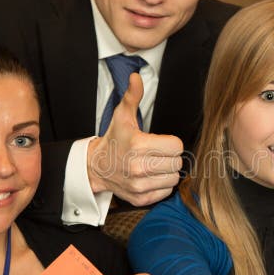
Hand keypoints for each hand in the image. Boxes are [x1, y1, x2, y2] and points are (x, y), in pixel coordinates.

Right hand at [87, 73, 182, 205]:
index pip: (176, 146)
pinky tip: (151, 176)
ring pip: (174, 178)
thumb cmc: (114, 140)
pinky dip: (162, 185)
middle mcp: (139, 167)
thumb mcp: (122, 116)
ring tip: (154, 165)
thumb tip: (136, 76)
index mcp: (138, 145)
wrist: (96, 167)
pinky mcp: (140, 198)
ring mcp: (139, 185)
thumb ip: (133, 96)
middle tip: (158, 153)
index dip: (171, 143)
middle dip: (170, 157)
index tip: (161, 142)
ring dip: (167, 172)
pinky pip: (166, 192)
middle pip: (177, 163)